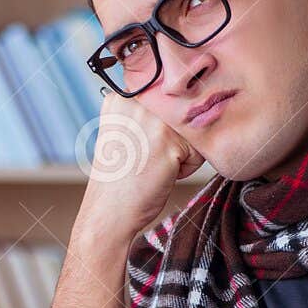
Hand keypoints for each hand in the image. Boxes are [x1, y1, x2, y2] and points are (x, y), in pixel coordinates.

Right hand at [74, 91, 204, 246]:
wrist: (109, 210)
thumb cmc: (121, 176)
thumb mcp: (125, 130)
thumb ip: (148, 110)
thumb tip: (191, 100)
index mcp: (121, 96)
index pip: (167, 99)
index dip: (163, 125)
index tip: (142, 143)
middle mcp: (136, 102)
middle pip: (182, 112)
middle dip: (174, 136)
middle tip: (147, 155)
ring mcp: (153, 121)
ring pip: (192, 130)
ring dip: (182, 151)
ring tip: (154, 164)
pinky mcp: (170, 142)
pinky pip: (198, 150)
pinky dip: (186, 167)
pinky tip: (160, 173)